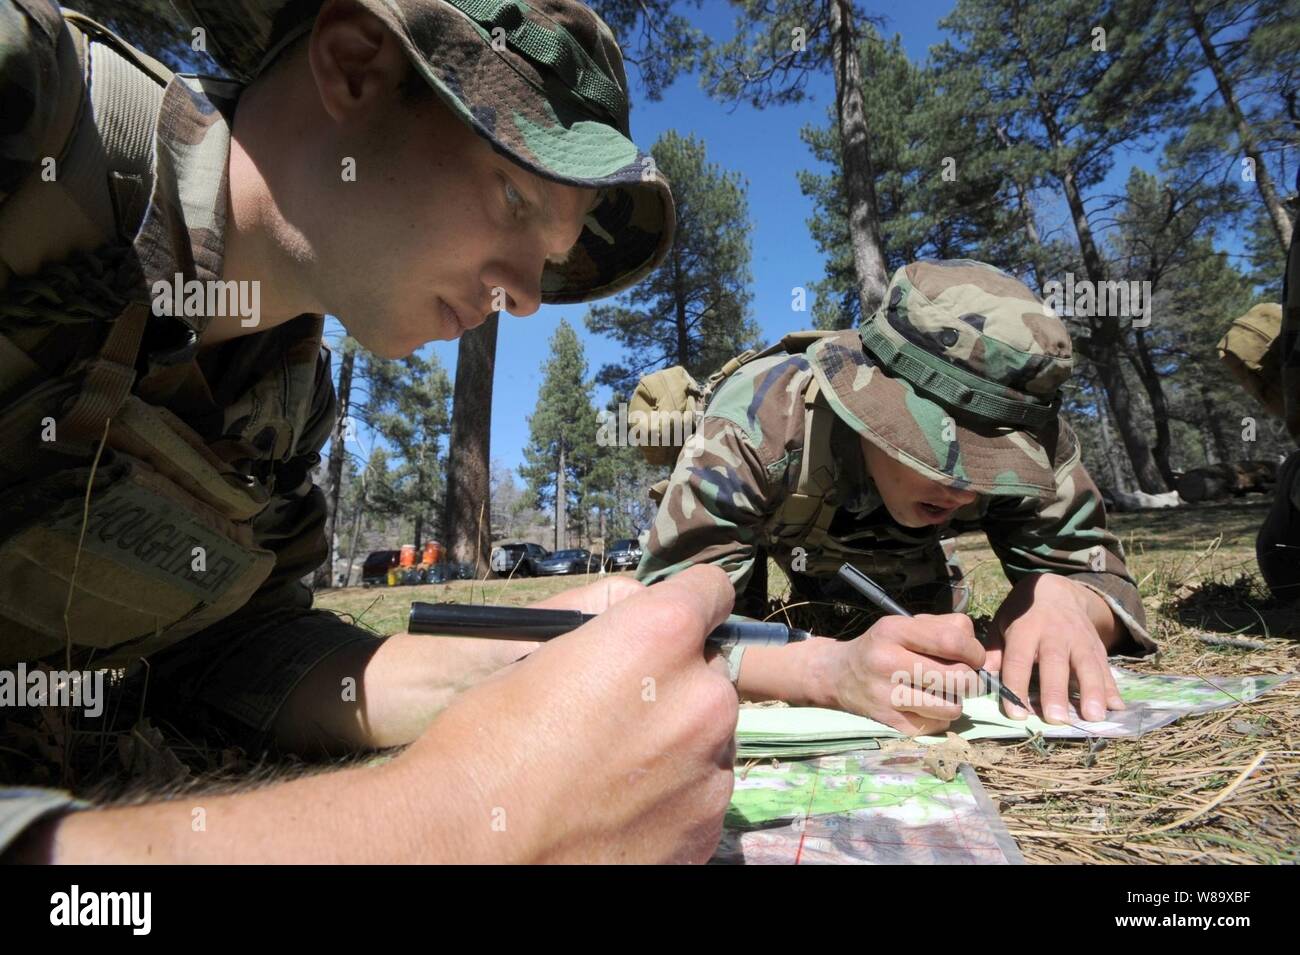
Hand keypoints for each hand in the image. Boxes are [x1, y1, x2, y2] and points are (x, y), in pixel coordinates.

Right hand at [395, 565, 739, 862]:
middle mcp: (700, 698)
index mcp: (659, 637)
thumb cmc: (484, 747)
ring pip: (708, 737)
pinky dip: (669, 795)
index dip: (687, 603)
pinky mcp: (707, 829)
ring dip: (674, 742)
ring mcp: (710, 769)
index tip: (674, 620)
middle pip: (709, 672)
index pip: (710, 591)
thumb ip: (608, 633)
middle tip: (618, 711)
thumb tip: (635, 628)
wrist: (468, 850)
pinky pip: (699, 793)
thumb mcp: (539, 656)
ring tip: (608, 770)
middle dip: (674, 684)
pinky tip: (614, 808)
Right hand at [814, 613, 985, 735]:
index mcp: (893, 631)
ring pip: (952, 707)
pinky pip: (937, 726)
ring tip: (942, 692)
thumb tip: (988, 661)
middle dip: (970, 679)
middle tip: (962, 676)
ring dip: (955, 701)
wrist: (838, 675)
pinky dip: (939, 717)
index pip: (951, 640)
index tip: (974, 656)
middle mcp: (887, 663)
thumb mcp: (908, 625)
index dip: (974, 651)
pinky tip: (925, 705)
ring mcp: (886, 696)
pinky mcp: (890, 722)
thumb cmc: (884, 646)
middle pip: (957, 678)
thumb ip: (949, 631)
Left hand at [985, 574, 1124, 723]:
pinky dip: (1112, 689)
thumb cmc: (1022, 615)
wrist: (1057, 590)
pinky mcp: (1097, 647)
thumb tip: (983, 676)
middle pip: (1055, 664)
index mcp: (1025, 629)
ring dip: (1092, 692)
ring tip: (1094, 717)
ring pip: (1087, 666)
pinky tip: (1118, 708)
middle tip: (1057, 719)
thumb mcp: (1002, 623)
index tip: (1016, 714)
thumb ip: (994, 650)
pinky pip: (1105, 668)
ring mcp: (1079, 640)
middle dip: (1056, 692)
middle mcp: (1054, 634)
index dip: (1016, 686)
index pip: (1019, 660)